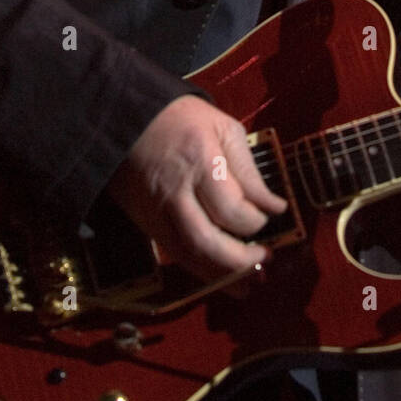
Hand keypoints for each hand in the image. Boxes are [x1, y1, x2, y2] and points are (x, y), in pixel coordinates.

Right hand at [105, 94, 287, 280]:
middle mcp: (175, 193)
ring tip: (250, 282)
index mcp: (199, 162)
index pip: (231, 208)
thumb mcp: (223, 128)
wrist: (126, 119)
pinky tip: (222, 277)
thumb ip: (248, 170)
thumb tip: (274, 206)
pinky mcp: (147, 224)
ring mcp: (157, 212)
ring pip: (189, 256)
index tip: (275, 214)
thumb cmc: (181, 118)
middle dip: (240, 260)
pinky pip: (175, 256)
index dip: (256, 220)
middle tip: (266, 259)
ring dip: (222, 276)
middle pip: (207, 242)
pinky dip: (201, 271)